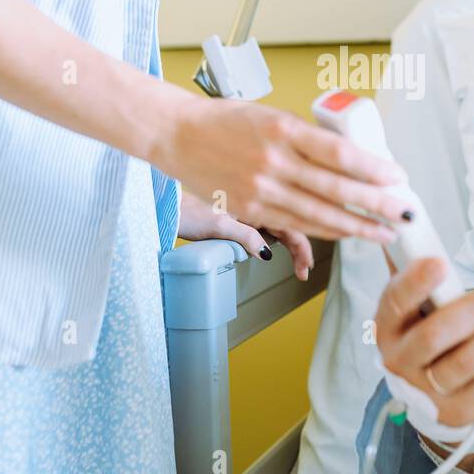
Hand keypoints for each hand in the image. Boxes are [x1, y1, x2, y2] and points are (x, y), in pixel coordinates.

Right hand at [170, 97, 412, 244]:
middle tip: (405, 211)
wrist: (178, 135)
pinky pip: (297, 224)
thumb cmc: (227, 120)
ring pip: (320, 215)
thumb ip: (309, 137)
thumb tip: (354, 158)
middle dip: (378, 204)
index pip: (340, 154)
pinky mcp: (250, 209)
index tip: (398, 177)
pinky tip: (348, 233)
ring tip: (385, 232)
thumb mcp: (273, 115)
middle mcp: (274, 161)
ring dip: (358, 226)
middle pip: (337, 189)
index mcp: (283, 129)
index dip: (374, 169)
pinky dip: (327, 230)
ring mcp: (261, 189)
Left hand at [176, 192, 315, 279]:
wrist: (169, 208)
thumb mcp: (219, 226)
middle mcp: (257, 204)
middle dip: (301, 248)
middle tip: (304, 272)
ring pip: (281, 226)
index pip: (290, 223)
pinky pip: (268, 227)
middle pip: (290, 224)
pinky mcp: (242, 217)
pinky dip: (277, 240)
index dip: (302, 247)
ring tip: (298, 265)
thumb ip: (246, 237)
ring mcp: (250, 210)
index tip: (305, 268)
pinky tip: (277, 251)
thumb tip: (268, 254)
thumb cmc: (189, 213)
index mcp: (256, 201)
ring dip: (292, 245)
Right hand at [376, 258, 473, 427]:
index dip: (416, 282)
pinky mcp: (458, 405)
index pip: (395, 302)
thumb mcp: (411, 304)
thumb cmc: (422, 332)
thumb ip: (410, 265)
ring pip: (466, 361)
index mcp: (387, 326)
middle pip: (435, 335)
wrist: (426, 393)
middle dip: (472, 310)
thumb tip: (408, 218)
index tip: (440, 263)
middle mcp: (401, 359)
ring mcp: (428, 387)